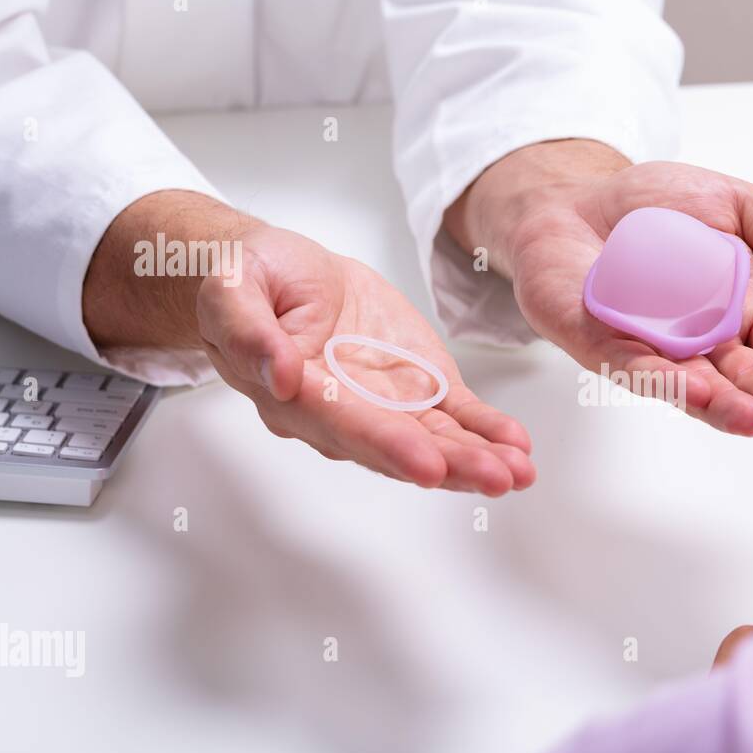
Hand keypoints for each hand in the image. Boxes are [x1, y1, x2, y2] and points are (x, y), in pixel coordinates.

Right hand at [197, 226, 535, 494]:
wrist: (279, 275)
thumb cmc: (251, 281)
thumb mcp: (232, 289)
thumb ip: (248, 332)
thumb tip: (279, 374)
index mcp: (298, 396)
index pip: (345, 426)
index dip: (388, 446)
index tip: (427, 464)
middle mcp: (345, 415)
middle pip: (400, 447)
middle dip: (451, 465)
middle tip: (495, 477)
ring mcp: (385, 406)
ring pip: (436, 440)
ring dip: (479, 458)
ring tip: (519, 472)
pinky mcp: (416, 389)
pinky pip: (457, 417)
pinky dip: (488, 430)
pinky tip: (517, 446)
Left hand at [447, 140, 752, 435]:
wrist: (578, 200)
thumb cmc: (661, 207)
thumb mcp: (736, 202)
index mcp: (745, 308)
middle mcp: (705, 340)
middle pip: (745, 374)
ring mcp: (656, 349)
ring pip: (694, 384)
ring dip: (723, 404)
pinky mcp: (604, 347)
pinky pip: (635, 367)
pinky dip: (663, 380)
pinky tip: (691, 391)